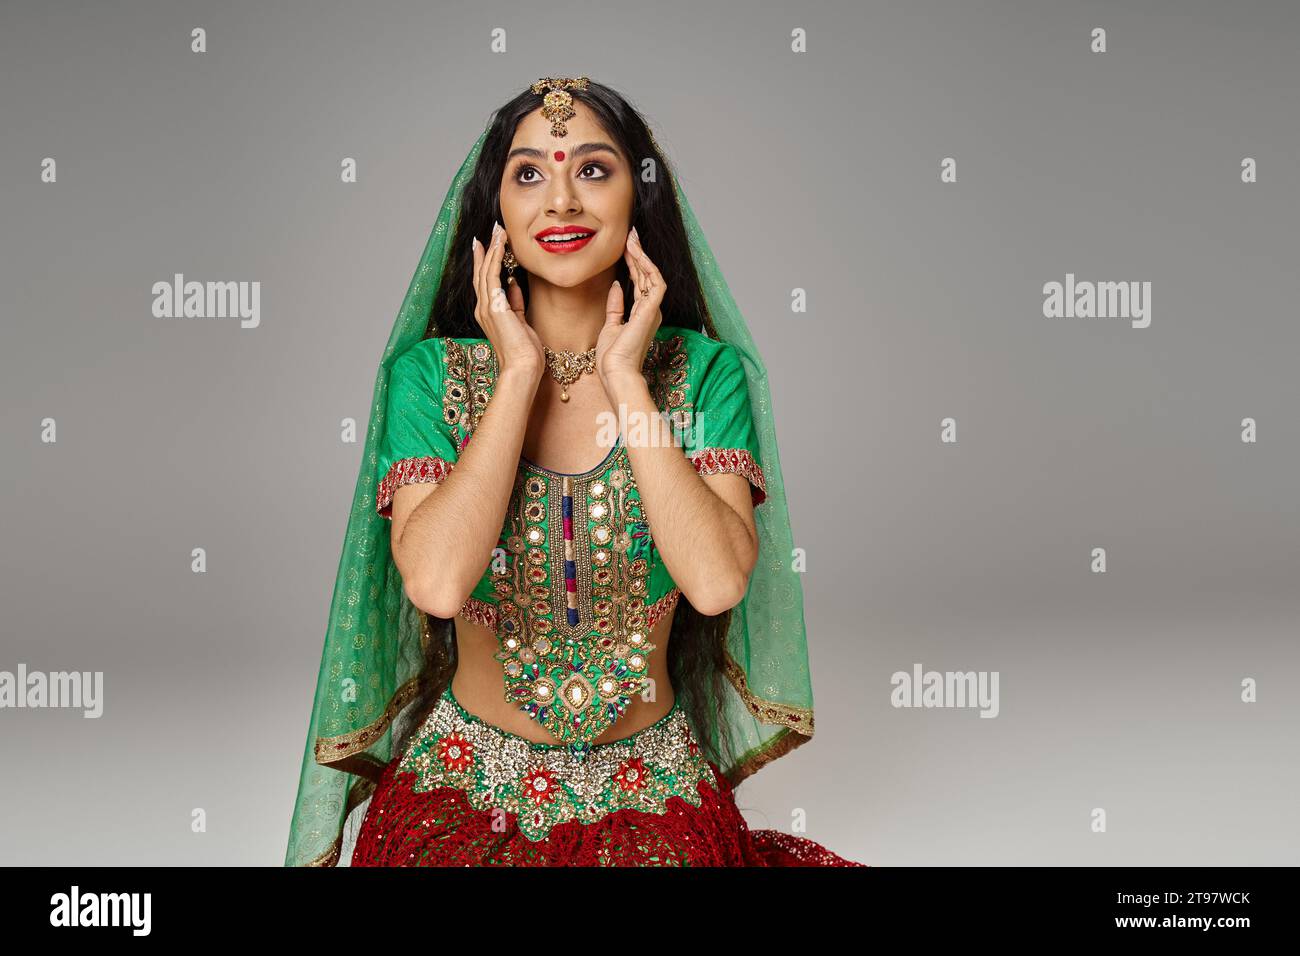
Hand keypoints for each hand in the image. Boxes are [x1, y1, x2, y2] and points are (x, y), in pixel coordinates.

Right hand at [472, 221, 543, 378]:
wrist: (522, 368)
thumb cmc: (525, 352)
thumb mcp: (520, 321)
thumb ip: (515, 302)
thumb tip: (513, 284)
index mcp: (488, 313)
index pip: (484, 281)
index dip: (485, 261)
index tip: (487, 243)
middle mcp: (482, 308)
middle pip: (482, 272)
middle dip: (487, 249)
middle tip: (493, 229)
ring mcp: (486, 307)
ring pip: (486, 270)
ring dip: (492, 248)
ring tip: (497, 230)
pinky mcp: (495, 306)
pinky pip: (493, 276)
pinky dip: (496, 258)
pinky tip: (500, 245)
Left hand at [596, 226, 663, 389]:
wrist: (616, 372)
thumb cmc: (612, 356)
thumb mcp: (611, 325)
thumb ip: (616, 305)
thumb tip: (616, 286)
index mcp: (642, 314)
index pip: (640, 282)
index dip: (633, 263)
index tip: (625, 246)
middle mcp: (651, 310)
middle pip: (646, 275)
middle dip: (638, 253)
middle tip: (631, 233)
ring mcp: (653, 310)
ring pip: (652, 275)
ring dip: (642, 255)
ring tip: (632, 238)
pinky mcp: (652, 310)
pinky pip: (655, 282)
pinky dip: (647, 266)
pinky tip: (636, 253)